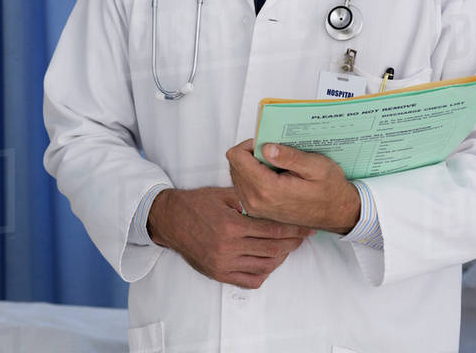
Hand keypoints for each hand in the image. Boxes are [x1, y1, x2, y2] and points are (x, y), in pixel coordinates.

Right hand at [147, 186, 314, 288]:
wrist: (169, 220)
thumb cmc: (195, 204)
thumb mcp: (221, 195)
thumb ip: (248, 198)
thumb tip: (275, 199)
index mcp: (230, 225)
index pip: (273, 230)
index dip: (293, 229)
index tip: (306, 226)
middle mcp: (228, 247)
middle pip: (273, 249)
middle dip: (293, 242)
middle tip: (303, 236)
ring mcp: (223, 263)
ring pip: (265, 266)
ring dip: (281, 257)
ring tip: (288, 247)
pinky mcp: (219, 273)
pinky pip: (251, 280)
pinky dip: (265, 273)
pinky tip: (269, 261)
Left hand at [226, 140, 359, 232]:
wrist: (337, 214)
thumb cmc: (330, 189)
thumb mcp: (316, 167)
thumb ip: (289, 157)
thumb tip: (266, 148)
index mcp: (267, 189)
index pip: (237, 157)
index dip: (250, 145)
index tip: (269, 144)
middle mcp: (255, 201)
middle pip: (234, 164)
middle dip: (251, 154)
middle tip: (275, 155)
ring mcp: (254, 208)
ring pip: (236, 174)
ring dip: (252, 165)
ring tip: (276, 166)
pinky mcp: (256, 210)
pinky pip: (243, 185)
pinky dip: (254, 176)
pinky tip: (274, 176)